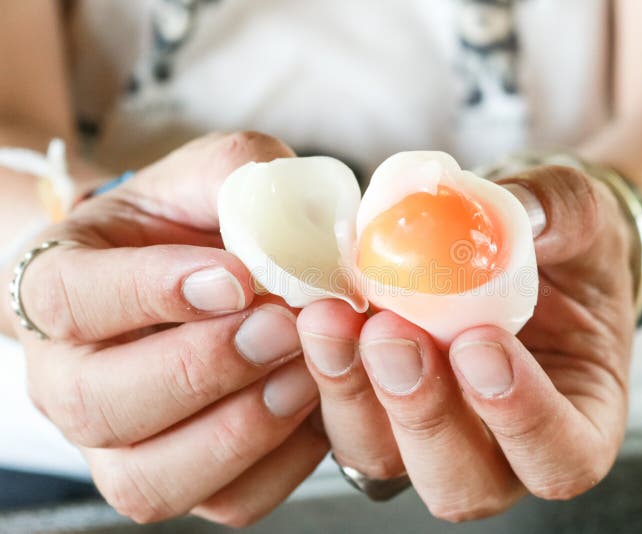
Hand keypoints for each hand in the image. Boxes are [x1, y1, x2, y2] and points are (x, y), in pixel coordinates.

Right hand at [9, 132, 328, 526]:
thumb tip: (304, 226)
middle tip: (281, 328)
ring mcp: (118, 443)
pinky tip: (314, 412)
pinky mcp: (181, 477)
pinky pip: (223, 502)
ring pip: (151, 477)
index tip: (235, 278)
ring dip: (238, 430)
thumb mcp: (212, 175)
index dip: (151, 291)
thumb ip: (242, 180)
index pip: (70, 297)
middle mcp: (69, 377)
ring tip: (305, 375)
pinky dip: (279, 466)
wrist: (198, 275)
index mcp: (60, 286)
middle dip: (200, 370)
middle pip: (98, 404)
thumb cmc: (196, 224)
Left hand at [297, 165, 635, 520]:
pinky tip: (316, 310)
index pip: (562, 458)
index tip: (480, 345)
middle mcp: (499, 448)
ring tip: (334, 318)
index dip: (522, 419)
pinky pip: (337, 409)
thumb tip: (514, 209)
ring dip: (352, 393)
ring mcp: (429, 431)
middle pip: (459, 482)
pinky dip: (320, 365)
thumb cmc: (564, 248)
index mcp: (575, 422)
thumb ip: (560, 211)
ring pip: (381, 457)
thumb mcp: (582, 218)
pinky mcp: (372, 404)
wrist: (509, 243)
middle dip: (420, 414)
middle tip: (392, 334)